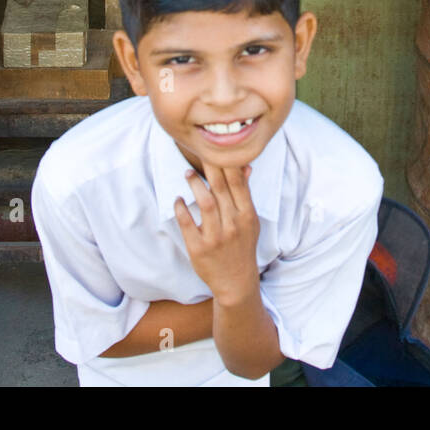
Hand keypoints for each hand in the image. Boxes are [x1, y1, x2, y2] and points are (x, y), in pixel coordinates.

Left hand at [174, 164, 260, 305]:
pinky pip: (187, 223)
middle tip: (200, 152)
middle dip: (209, 167)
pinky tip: (178, 199)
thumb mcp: (250, 221)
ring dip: (194, 185)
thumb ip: (245, 194)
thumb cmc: (243, 247)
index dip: (227, 164)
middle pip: (220, 189)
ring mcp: (216, 237)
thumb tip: (245, 166)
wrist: (236, 282)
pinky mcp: (199, 248)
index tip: (217, 148)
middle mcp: (233, 225)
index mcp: (247, 216)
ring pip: (204, 203)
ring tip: (187, 174)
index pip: (237, 184)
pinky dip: (181, 208)